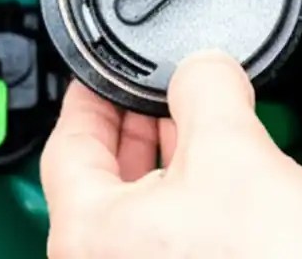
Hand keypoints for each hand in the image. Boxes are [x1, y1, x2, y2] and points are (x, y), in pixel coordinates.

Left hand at [40, 51, 301, 258]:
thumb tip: (202, 67)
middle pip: (100, 176)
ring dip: (164, 160)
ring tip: (194, 123)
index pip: (66, 143)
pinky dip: (185, 197)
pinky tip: (219, 177)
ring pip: (136, 206)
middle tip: (155, 90)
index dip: (89, 96)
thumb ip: (206, 91)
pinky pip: (165, 234)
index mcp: (87, 230)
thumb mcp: (235, 153)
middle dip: (133, 125)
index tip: (102, 73)